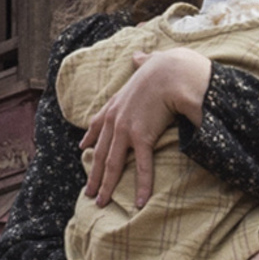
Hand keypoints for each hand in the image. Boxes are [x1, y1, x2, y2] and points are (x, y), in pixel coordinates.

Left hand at [80, 48, 213, 210]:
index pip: (98, 123)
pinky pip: (142, 167)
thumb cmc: (166, 66)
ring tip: (100, 203)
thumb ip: (141, 62)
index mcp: (117, 103)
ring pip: (112, 164)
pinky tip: (139, 202)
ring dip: (106, 186)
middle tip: (88, 192)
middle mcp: (116, 118)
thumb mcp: (148, 63)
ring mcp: (126, 129)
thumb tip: (138, 55)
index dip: (90, 137)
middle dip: (94, 174)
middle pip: (101, 152)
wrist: (174, 71)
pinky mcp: (142, 136)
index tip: (84, 148)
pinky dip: (141, 186)